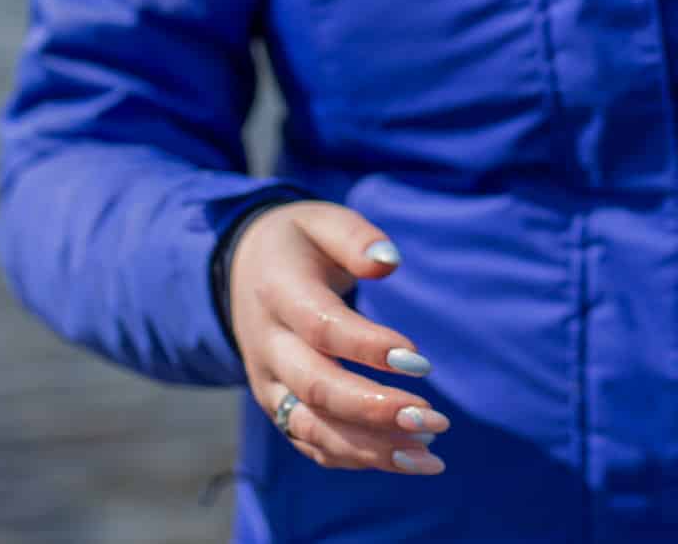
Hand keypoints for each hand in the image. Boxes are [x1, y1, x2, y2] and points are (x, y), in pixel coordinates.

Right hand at [228, 201, 449, 473]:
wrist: (242, 270)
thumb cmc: (298, 243)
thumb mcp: (321, 220)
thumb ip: (355, 237)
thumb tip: (389, 262)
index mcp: (278, 293)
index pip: (322, 328)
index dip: (370, 348)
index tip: (422, 363)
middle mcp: (267, 345)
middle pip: (316, 388)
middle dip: (375, 411)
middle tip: (434, 419)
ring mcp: (268, 383)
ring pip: (312, 429)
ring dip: (371, 448)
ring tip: (430, 455)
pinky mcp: (277, 406)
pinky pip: (311, 442)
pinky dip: (356, 457)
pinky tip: (406, 458)